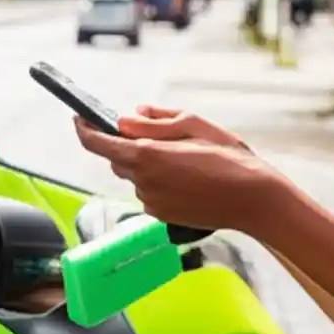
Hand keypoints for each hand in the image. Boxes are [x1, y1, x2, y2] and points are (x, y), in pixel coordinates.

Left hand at [73, 108, 284, 235]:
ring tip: (183, 156)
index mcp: (147, 155)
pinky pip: (149, 191)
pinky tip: (187, 176)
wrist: (255, 200)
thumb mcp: (192, 124)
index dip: (84, 129)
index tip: (78, 119)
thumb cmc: (229, 157)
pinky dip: (158, 180)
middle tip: (155, 133)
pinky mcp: (162, 215)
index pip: (97, 143)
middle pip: (117, 159)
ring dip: (146, 163)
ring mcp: (151, 202)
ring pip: (135, 175)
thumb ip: (154, 121)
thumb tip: (127, 118)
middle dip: (127, 144)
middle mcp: (143, 181)